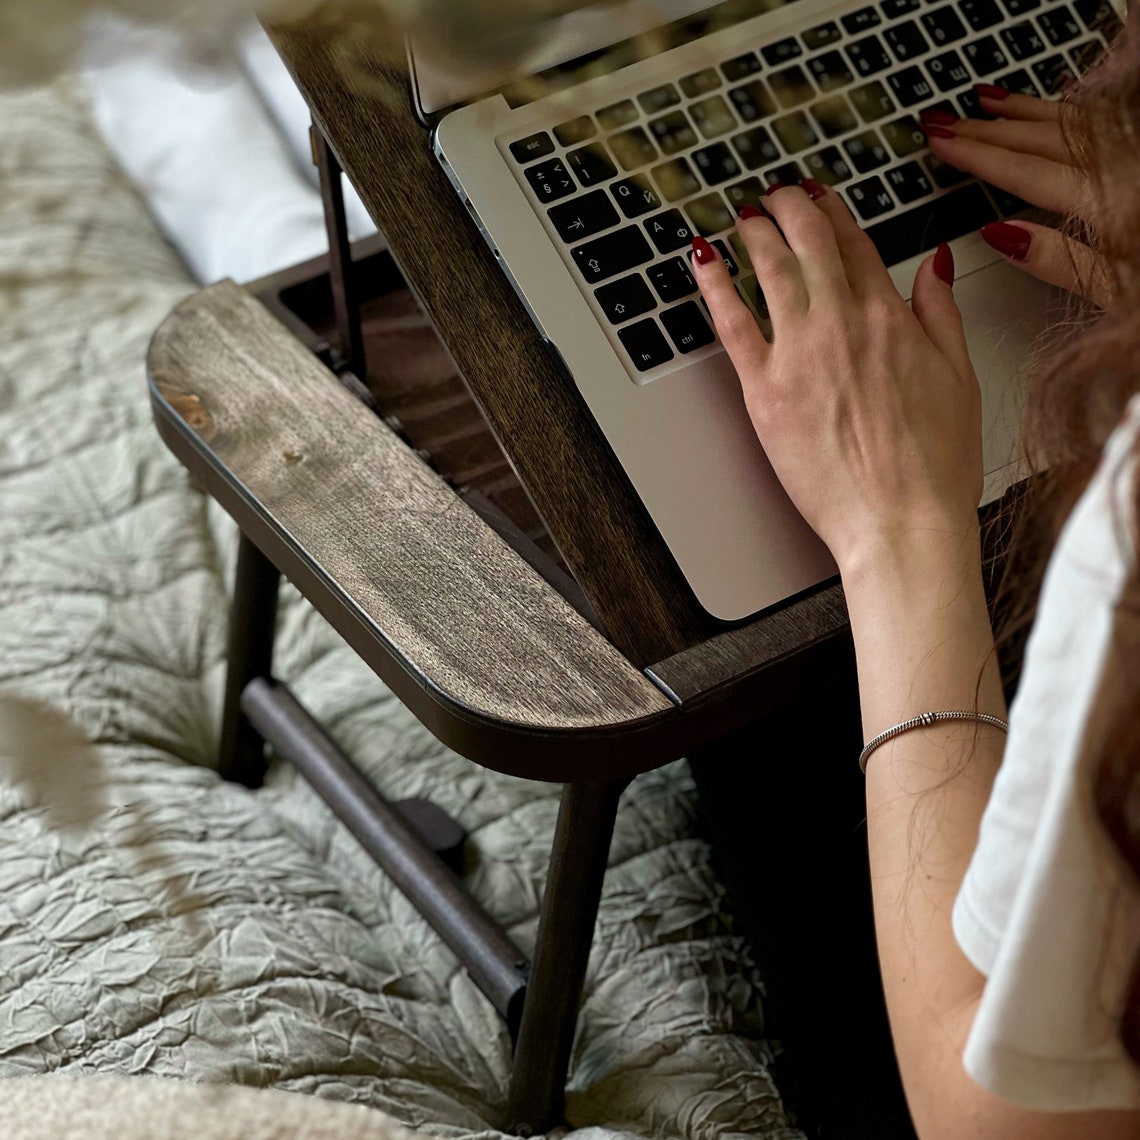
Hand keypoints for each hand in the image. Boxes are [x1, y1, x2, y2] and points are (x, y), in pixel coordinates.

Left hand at [691, 184, 982, 576]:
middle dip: (789, 208)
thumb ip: (941, 313)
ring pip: (769, 271)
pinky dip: (715, 286)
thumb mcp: (960, 376)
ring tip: (742, 216)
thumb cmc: (933, 465)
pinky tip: (703, 262)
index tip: (820, 199)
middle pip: (808, 244)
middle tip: (775, 194)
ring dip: (753, 234)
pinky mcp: (763, 391)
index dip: (833, 214)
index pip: (855, 245)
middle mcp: (841, 324)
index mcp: (890, 318)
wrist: (899, 520)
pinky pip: (731, 324)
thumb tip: (935, 265)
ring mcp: (799, 354)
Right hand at [923, 86, 1110, 306]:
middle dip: (989, 128)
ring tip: (985, 100)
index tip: (943, 143)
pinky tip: (1050, 110)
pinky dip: (1064, 114)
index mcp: (1107, 207)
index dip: (980, 156)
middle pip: (1044, 141)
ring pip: (1071, 125)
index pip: (1027, 172)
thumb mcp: (1113, 293)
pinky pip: (1099, 125)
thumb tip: (1002, 233)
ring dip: (1022, 111)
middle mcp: (1122, 174)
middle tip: (947, 120)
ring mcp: (1133, 163)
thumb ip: (1057, 261)